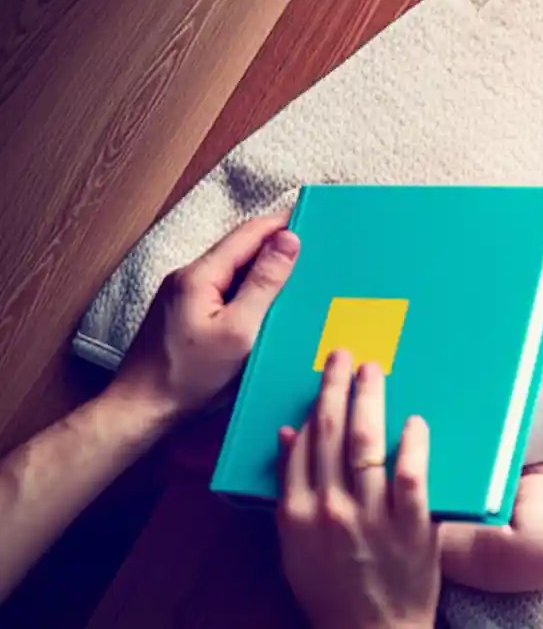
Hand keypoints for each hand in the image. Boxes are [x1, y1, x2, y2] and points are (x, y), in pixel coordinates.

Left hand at [113, 214, 299, 415]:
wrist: (142, 409)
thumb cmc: (189, 377)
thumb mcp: (239, 331)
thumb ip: (264, 283)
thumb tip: (289, 240)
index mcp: (199, 275)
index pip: (248, 234)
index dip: (282, 224)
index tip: (314, 221)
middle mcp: (187, 277)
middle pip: (238, 249)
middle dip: (275, 246)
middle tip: (313, 251)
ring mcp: (181, 295)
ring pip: (230, 270)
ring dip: (262, 269)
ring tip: (296, 277)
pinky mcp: (182, 312)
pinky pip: (221, 289)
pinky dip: (246, 290)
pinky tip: (264, 305)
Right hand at [278, 350, 440, 628]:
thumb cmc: (332, 589)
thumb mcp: (294, 544)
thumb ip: (291, 489)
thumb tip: (288, 436)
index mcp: (296, 513)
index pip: (301, 444)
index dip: (314, 404)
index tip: (322, 376)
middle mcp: (329, 510)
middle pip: (331, 434)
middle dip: (336, 387)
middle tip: (346, 355)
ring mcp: (370, 518)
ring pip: (367, 445)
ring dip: (370, 401)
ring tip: (375, 372)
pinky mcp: (411, 528)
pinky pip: (411, 476)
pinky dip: (412, 444)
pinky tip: (415, 421)